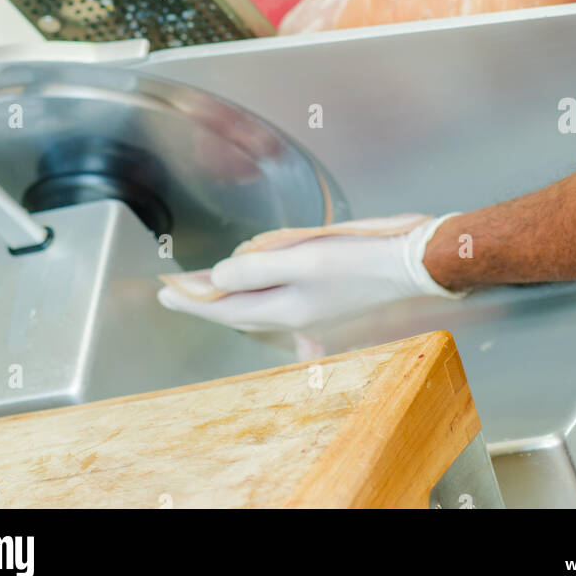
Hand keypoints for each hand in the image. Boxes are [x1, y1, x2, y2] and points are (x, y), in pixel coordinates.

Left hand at [157, 214, 467, 332]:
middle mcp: (295, 317)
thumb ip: (257, 269)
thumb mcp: (302, 258)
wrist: (412, 264)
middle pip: (236, 310)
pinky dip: (261, 297)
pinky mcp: (326, 298)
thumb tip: (219, 279)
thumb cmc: (361, 259)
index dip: (192, 297)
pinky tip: (262, 293)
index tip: (163, 290)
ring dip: (230, 298)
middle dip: (205, 300)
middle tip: (175, 290)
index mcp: (284, 311)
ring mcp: (312, 311)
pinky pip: (280, 302)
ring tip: (207, 287)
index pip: (224, 306)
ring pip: (257, 308)